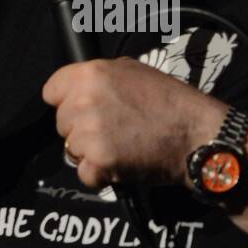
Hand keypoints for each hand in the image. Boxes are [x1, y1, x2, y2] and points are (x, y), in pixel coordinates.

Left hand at [41, 56, 226, 191]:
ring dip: (91, 153)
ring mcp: (89, 132)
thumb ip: (100, 77)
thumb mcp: (134, 71)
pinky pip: (84, 174)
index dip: (66, 101)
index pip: (51, 91)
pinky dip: (101, 175)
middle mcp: (84, 101)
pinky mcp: (99, 161)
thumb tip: (80, 87)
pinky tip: (121, 164)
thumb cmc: (171, 102)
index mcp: (91, 74)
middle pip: (61, 123)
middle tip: (111, 130)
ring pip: (71, 149)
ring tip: (121, 146)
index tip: (80, 110)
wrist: (195, 133)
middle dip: (81, 129)